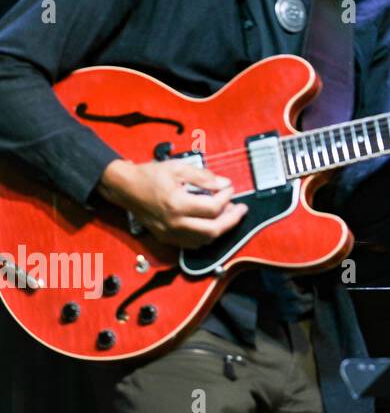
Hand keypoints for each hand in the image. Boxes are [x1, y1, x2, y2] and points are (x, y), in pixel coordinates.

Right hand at [97, 158, 246, 248]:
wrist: (125, 188)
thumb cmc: (150, 175)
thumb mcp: (178, 168)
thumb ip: (203, 177)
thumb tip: (224, 184)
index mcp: (176, 204)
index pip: (213, 208)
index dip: (226, 197)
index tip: (230, 188)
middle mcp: (174, 223)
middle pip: (212, 230)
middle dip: (232, 219)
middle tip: (241, 208)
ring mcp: (169, 233)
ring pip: (204, 240)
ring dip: (220, 229)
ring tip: (229, 215)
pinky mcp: (166, 238)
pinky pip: (192, 244)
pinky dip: (206, 236)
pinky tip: (212, 224)